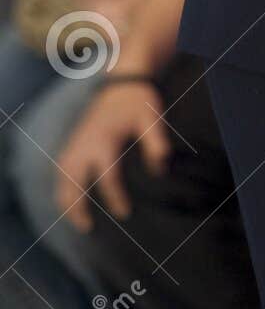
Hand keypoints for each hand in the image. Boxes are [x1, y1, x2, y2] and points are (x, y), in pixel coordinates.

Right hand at [56, 81, 168, 230]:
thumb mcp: (152, 118)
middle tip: (87, 228)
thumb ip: (156, 142)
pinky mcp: (74, 140)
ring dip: (65, 200)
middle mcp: (85, 143)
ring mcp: (76, 142)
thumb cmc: (139, 100)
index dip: (115, 198)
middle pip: (73, 181)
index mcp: (105, 139)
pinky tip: (68, 200)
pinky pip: (60, 169)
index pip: (107, 177)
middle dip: (77, 206)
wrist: (122, 80)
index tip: (124, 213)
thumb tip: (159, 170)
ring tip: (76, 221)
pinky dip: (61, 186)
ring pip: (62, 177)